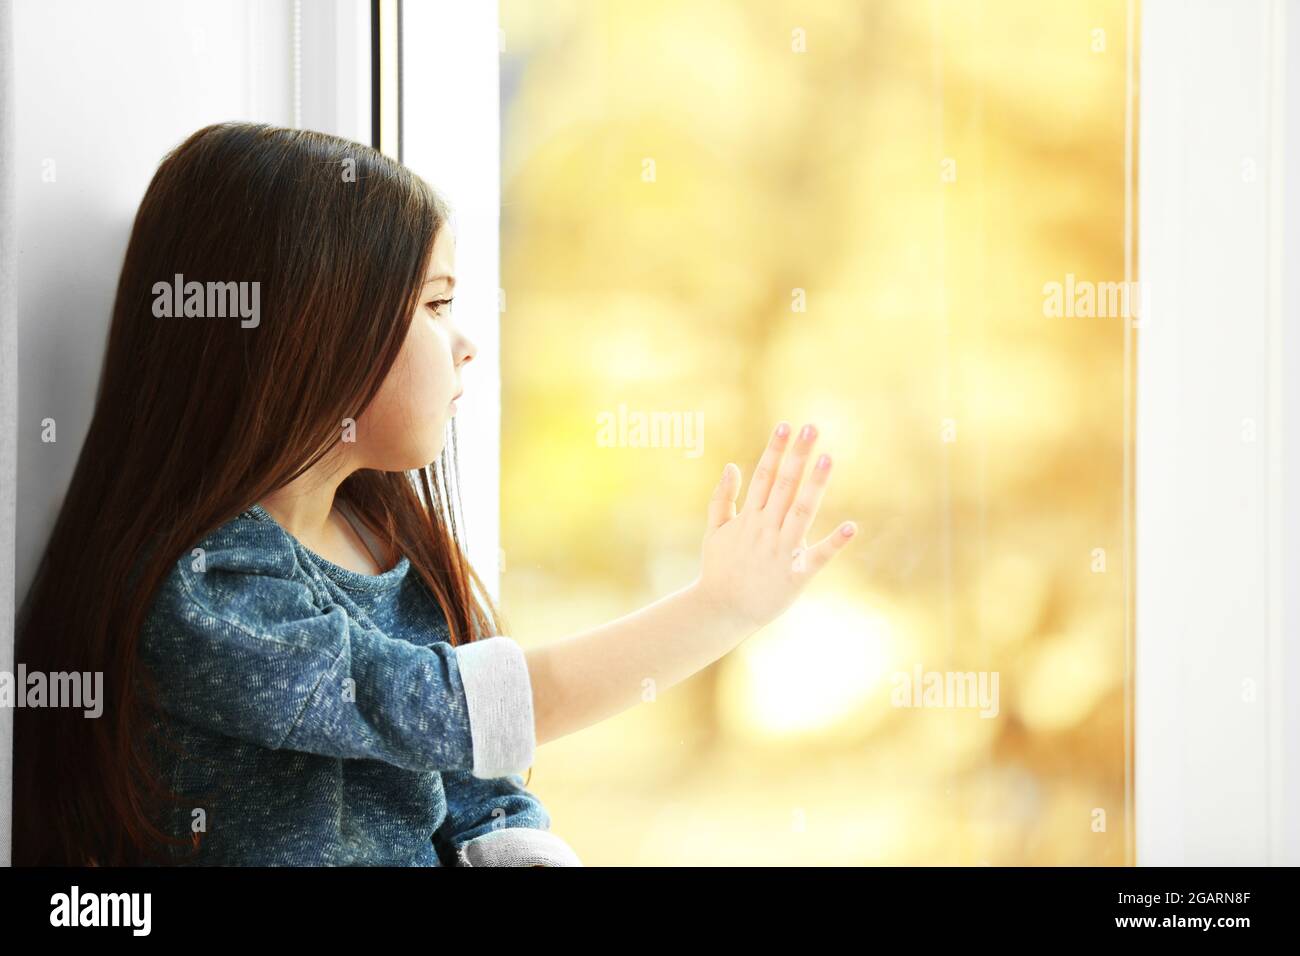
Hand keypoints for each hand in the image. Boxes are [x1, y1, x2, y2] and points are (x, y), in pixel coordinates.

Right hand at [693, 421, 856, 631]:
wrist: (720, 611)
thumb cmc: (719, 569)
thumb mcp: (715, 531)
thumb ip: (722, 498)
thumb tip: (732, 465)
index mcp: (749, 517)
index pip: (764, 475)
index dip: (775, 450)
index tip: (786, 425)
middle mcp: (766, 530)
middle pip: (784, 485)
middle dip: (798, 456)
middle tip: (812, 428)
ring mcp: (781, 551)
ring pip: (801, 512)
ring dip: (815, 486)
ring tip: (828, 458)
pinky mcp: (795, 576)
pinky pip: (817, 557)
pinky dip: (834, 543)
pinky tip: (852, 527)